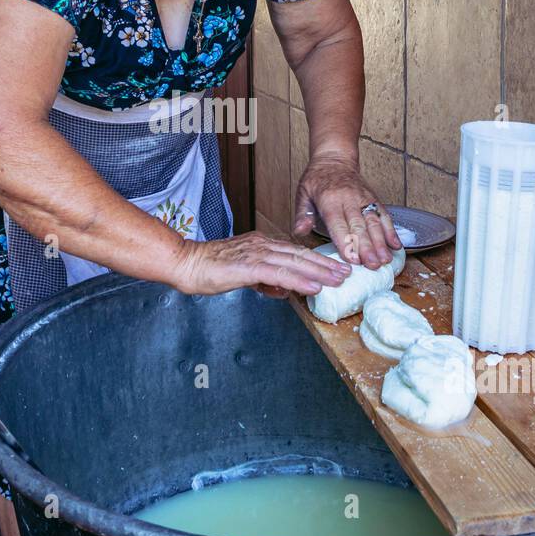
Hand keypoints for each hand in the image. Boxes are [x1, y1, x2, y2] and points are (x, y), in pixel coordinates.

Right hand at [171, 232, 351, 297]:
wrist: (187, 263)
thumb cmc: (210, 269)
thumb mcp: (244, 276)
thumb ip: (265, 281)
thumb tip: (284, 290)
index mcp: (261, 245)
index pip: (295, 252)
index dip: (317, 260)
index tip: (335, 267)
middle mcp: (262, 245)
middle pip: (300, 255)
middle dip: (326, 264)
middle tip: (347, 272)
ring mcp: (256, 254)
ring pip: (295, 262)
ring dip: (319, 271)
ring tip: (338, 279)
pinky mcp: (249, 266)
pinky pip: (280, 273)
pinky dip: (299, 279)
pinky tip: (313, 285)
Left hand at [292, 154, 401, 268]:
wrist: (335, 158)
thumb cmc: (317, 179)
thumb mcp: (302, 193)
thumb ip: (301, 214)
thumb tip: (299, 232)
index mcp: (329, 199)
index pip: (338, 224)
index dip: (346, 242)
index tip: (352, 259)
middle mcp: (349, 199)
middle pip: (359, 226)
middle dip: (367, 247)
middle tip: (373, 265)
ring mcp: (363, 199)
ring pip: (374, 222)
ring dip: (381, 242)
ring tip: (385, 259)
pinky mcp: (373, 199)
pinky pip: (384, 215)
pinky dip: (391, 230)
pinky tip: (396, 245)